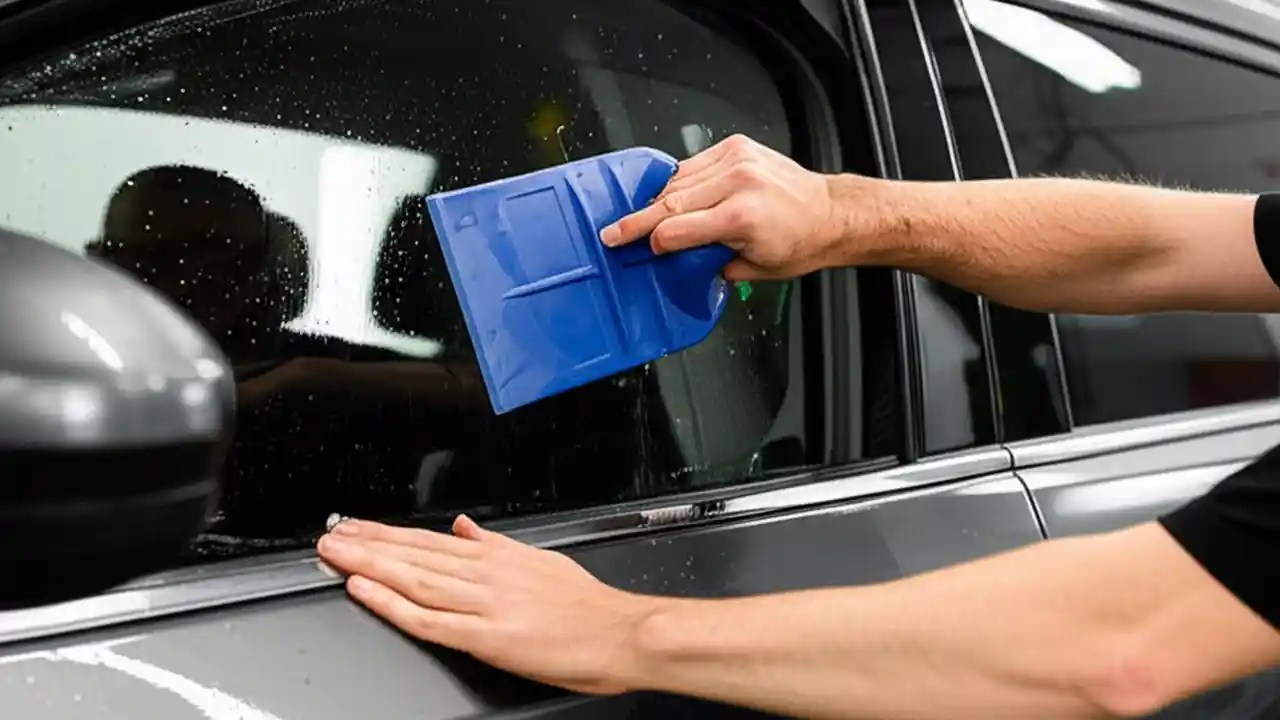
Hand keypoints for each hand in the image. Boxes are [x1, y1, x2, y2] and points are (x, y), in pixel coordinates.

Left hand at [315, 516, 656, 694]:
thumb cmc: (588, 605)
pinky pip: (428, 620)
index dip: (387, 534)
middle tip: (328, 536)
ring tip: (334, 555)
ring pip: (414, 579)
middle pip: (413, 555)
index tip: (355, 527)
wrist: (622, 632)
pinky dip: (393, 604)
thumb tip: (466, 527)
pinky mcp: (488, 636)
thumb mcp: (540, 559)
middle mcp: (485, 575)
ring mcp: (484, 604)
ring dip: (369, 565)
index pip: (429, 541)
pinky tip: (366, 592)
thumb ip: (496, 545)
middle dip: (366, 545)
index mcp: (497, 558)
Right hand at [599, 134, 854, 279]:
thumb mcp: (753, 267)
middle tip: (614, 232)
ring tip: (641, 217)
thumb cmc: (800, 242)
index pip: (677, 229)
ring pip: (678, 179)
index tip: (637, 249)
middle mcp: (738, 182)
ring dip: (658, 199)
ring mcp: (737, 159)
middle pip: (670, 201)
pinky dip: (679, 180)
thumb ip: (709, 261)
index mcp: (741, 216)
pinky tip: (671, 195)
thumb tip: (677, 257)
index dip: (653, 242)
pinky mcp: (737, 147)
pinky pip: (693, 164)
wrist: (829, 213)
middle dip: (638, 220)